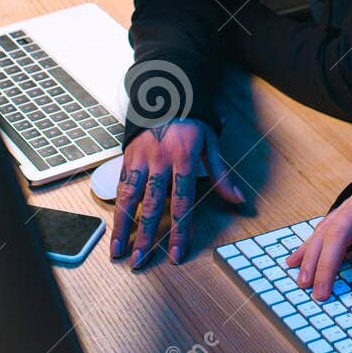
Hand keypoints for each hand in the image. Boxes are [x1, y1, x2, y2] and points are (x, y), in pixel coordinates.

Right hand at [110, 119, 242, 266]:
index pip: (182, 202)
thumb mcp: (210, 143)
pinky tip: (113, 225)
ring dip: (122, 227)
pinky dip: (116, 206)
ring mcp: (140, 158)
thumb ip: (220, 174)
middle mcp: (159, 160)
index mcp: (183, 159)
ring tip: (118, 250)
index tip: (176, 254)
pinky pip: (120, 184)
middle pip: (151, 205)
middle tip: (140, 261)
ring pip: (128, 198)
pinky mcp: (127, 156)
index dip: (179, 231)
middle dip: (146, 236)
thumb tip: (237, 199)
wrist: (167, 91)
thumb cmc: (191, 120)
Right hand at [286, 181, 351, 304]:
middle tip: (321, 294)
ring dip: (311, 258)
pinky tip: (294, 261)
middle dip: (327, 267)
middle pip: (338, 234)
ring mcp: (349, 202)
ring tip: (303, 283)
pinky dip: (307, 246)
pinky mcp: (342, 207)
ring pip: (324, 230)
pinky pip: (320, 227)